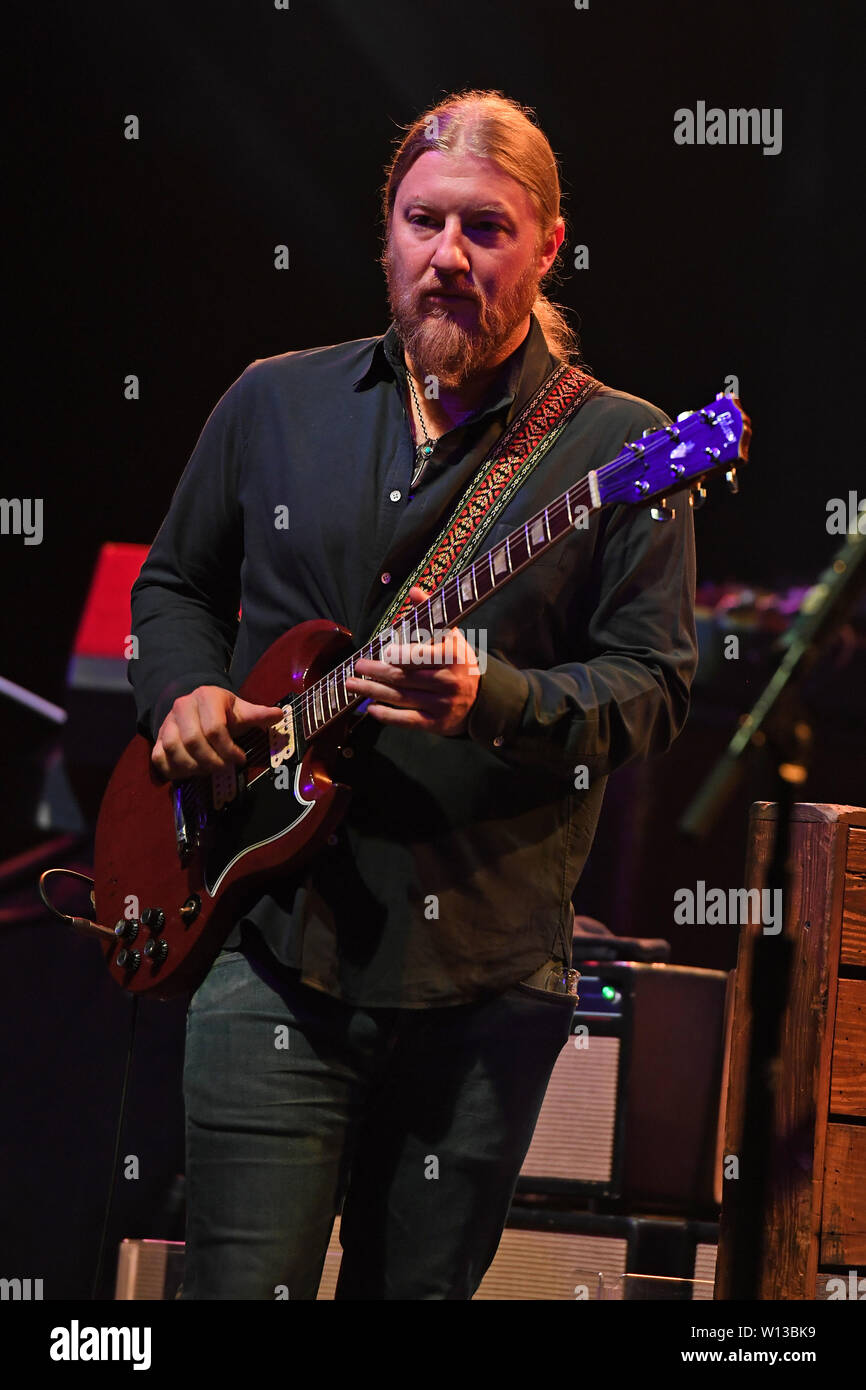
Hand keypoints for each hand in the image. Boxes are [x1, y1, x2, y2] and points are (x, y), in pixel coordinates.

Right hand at [152, 685, 282, 779]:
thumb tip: (279, 715)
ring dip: (193, 767)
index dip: (228, 749)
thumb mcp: (240, 709)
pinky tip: (190, 773)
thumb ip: (258, 715)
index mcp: (206, 697)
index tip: (240, 759)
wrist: (195, 705)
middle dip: (212, 761)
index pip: (214, 729)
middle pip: (193, 742)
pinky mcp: (157, 738)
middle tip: (224, 768)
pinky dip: (173, 771)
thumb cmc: (222, 710)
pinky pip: (158, 758)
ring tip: (209, 770)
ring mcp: (166, 723)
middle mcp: (182, 707)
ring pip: (173, 750)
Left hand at [346, 585, 480, 735]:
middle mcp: (448, 681)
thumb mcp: (451, 636)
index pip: (420, 655)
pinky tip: (371, 708)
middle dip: (376, 671)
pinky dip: (387, 715)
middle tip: (357, 666)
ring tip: (353, 685)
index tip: (383, 651)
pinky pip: (407, 720)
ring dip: (373, 691)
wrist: (481, 699)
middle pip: (403, 677)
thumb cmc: (459, 662)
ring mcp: (442, 705)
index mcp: (452, 656)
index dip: (399, 655)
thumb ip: (431, 613)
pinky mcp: (437, 724)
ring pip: (401, 698)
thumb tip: (414, 591)